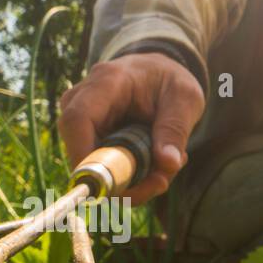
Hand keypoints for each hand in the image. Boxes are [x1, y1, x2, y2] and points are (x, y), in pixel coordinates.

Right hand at [59, 53, 205, 204]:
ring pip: (92, 167)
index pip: (77, 121)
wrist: (156, 74)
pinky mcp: (83, 138)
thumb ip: (176, 130)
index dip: (86, 159)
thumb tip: (168, 165)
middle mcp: (81, 100)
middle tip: (162, 182)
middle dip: (121, 181)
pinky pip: (100, 169)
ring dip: (130, 180)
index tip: (114, 187)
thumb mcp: (185, 99)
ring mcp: (77, 120)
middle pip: (81, 152)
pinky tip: (153, 163)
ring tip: (165, 165)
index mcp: (106, 82)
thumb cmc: (169, 82)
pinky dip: (128, 176)